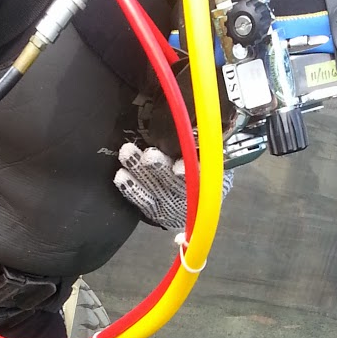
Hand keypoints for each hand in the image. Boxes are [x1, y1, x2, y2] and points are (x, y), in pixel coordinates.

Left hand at [114, 142, 231, 229]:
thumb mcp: (216, 159)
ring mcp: (170, 204)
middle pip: (174, 182)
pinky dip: (131, 189)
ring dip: (139, 171)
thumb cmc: (205, 170)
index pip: (202, 176)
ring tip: (127, 153)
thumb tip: (198, 127)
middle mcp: (189, 195)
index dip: (190, 172)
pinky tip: (120, 176)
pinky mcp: (155, 209)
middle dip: (160, 168)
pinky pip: (142, 200)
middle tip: (149, 156)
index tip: (179, 167)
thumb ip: (207, 147)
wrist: (198, 203)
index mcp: (209, 181)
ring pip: (154, 188)